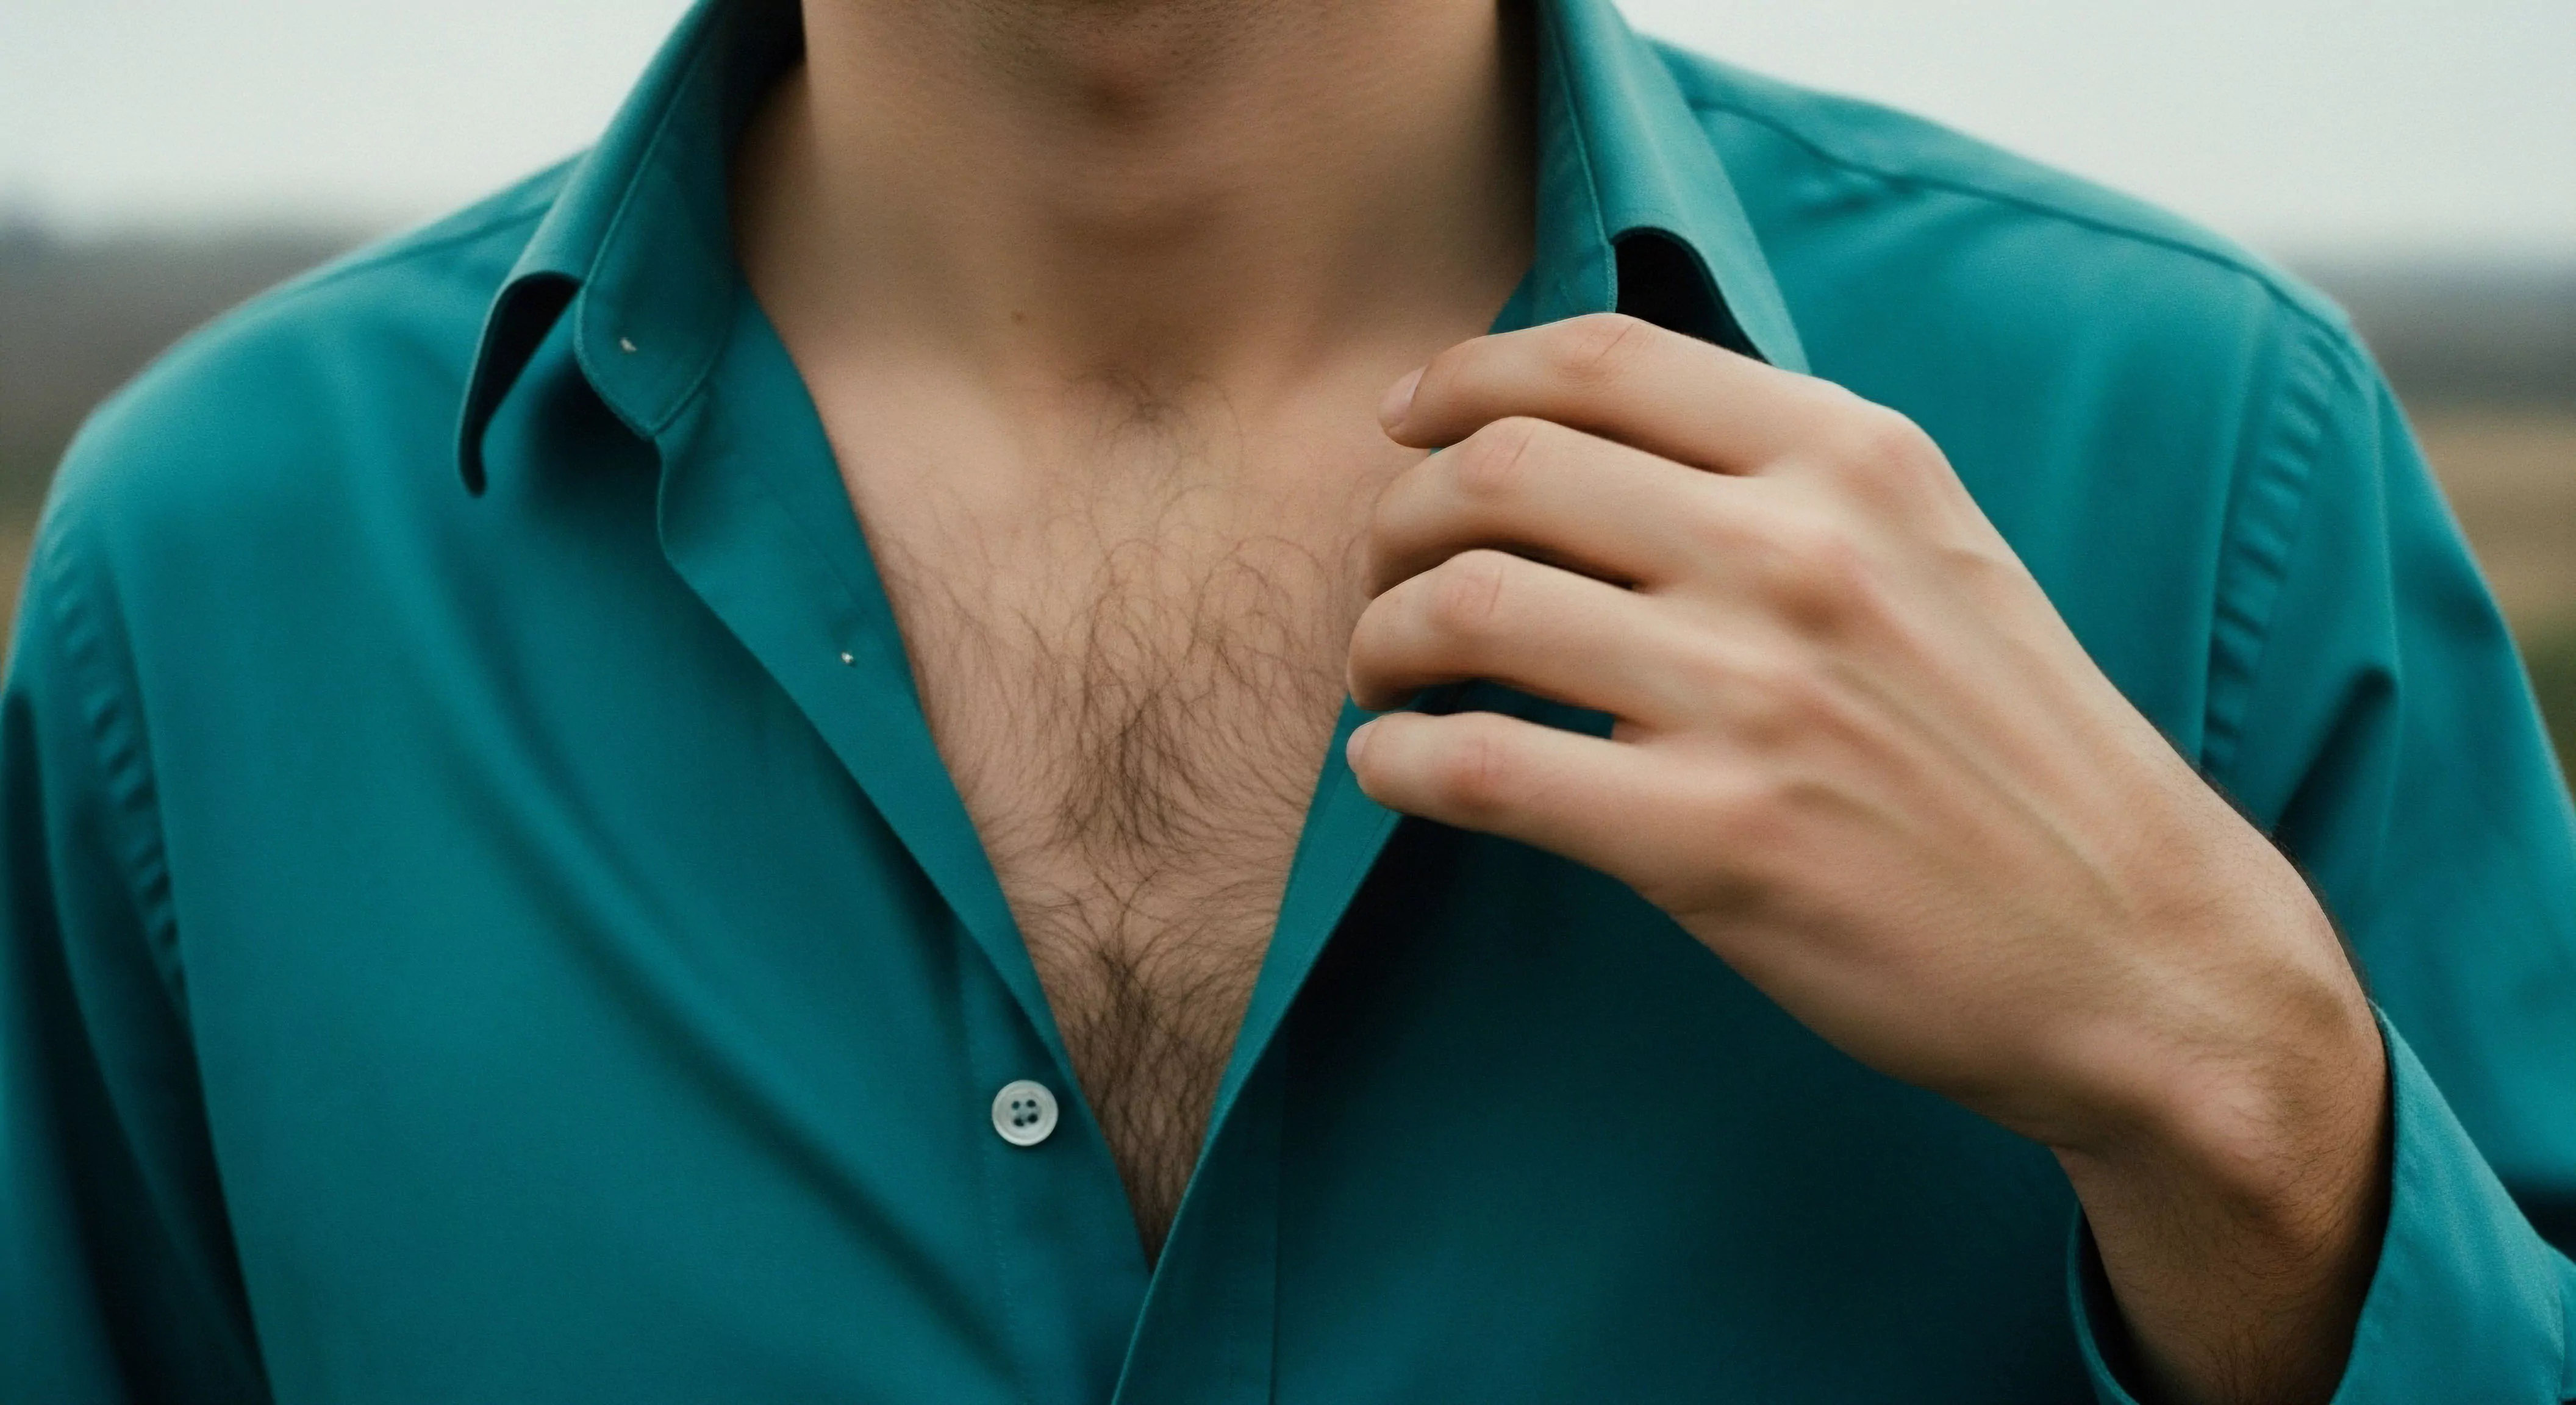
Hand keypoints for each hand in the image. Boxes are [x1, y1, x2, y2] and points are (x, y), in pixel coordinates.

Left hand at [1344, 314, 2387, 1404]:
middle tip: (1385, 575)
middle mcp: (1800, 553)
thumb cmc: (2013, 757)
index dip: (1462, 379)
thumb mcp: (1932, 555)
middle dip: (1399, 518)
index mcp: (1853, 461)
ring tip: (1384, 676)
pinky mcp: (1716, 840)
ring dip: (1382, 637)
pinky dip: (1399, 760)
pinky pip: (1481, 766)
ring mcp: (1757, 695)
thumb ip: (1786, 483)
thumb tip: (1592, 447)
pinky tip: (1394, 769)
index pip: (1598, 359)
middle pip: (1503, 469)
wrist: (2138, 951)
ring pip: (1469, 606)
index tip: (1406, 425)